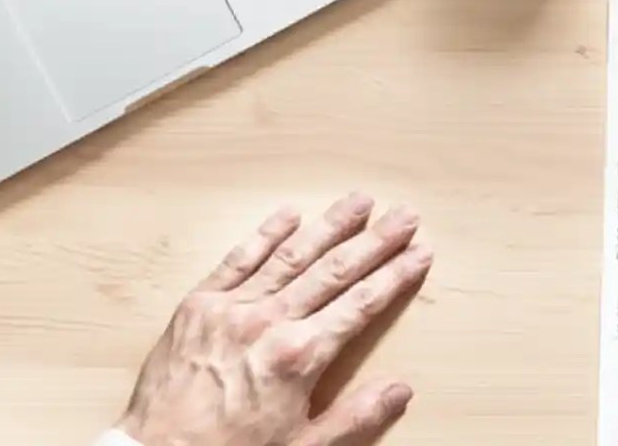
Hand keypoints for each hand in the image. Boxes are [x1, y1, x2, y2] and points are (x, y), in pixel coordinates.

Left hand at [116, 194, 432, 445]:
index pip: (361, 305)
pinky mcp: (198, 306)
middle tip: (404, 216)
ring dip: (330, 225)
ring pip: (292, 256)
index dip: (395, 277)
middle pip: (335, 271)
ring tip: (359, 201)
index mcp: (298, 357)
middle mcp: (268, 323)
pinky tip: (289, 214)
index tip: (420, 253)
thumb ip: (355, 417)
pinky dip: (265, 235)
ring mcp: (231, 308)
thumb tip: (400, 389)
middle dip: (375, 242)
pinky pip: (237, 260)